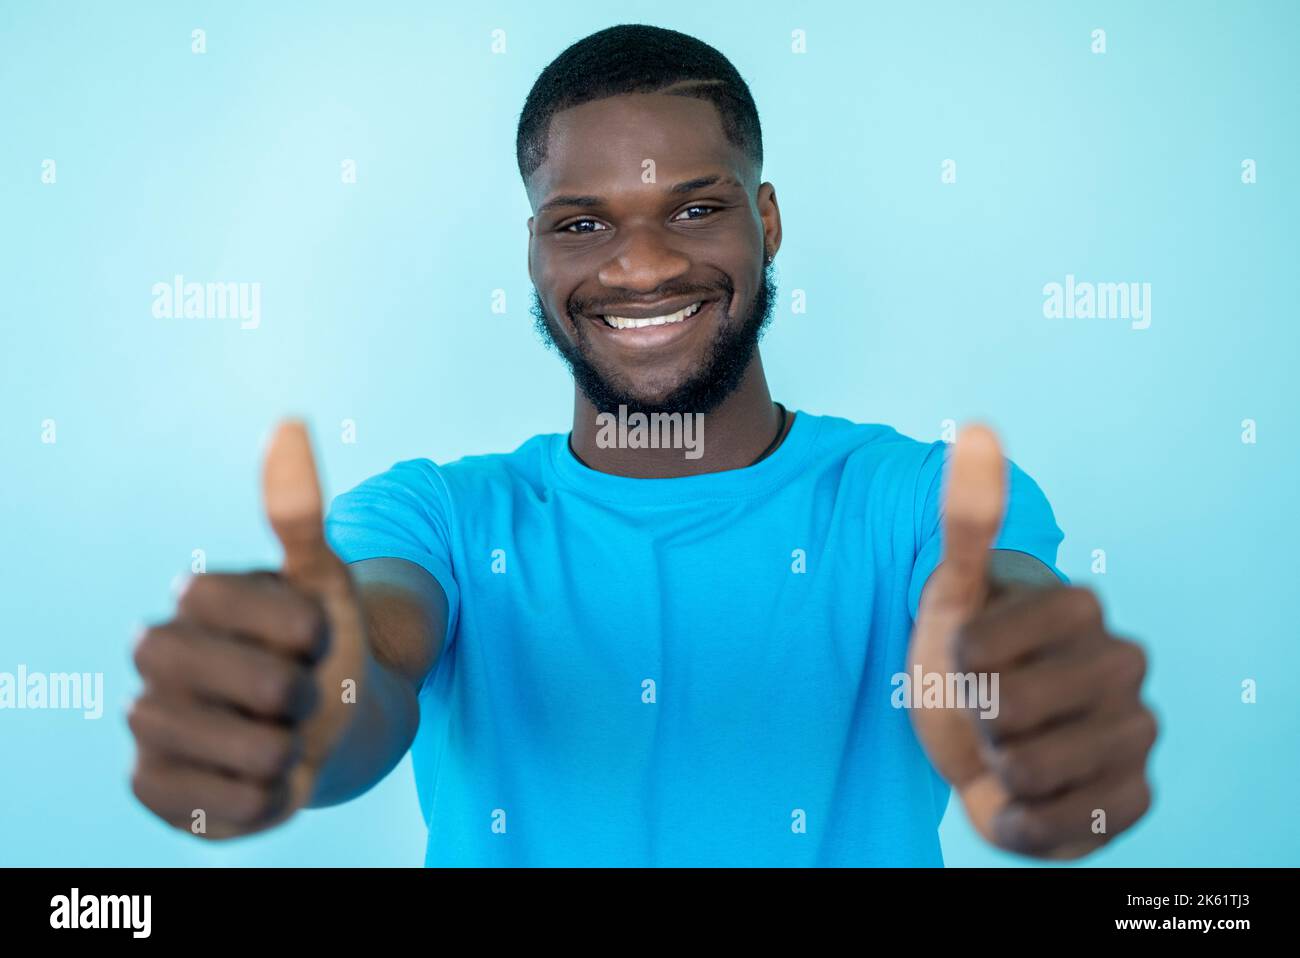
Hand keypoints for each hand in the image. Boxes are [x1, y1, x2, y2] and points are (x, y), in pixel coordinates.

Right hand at [129, 420, 368, 838]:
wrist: (315, 723)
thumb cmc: (319, 648)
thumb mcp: (323, 580)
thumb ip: (301, 511)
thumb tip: (289, 423)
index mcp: (195, 598)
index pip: (291, 623)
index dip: (321, 637)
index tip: (313, 637)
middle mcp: (156, 658)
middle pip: (273, 691)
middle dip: (310, 695)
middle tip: (295, 692)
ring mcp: (149, 725)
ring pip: (263, 755)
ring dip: (293, 750)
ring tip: (276, 736)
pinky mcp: (155, 790)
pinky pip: (241, 808)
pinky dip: (270, 799)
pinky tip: (255, 777)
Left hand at [906, 425, 1156, 857]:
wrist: (979, 743)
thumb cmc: (965, 665)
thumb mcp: (951, 595)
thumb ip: (966, 521)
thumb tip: (977, 428)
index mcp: (1081, 608)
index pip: (981, 647)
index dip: (955, 663)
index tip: (968, 658)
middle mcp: (1124, 665)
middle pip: (1007, 713)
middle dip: (976, 718)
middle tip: (988, 709)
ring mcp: (1135, 734)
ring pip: (1030, 771)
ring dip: (997, 768)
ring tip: (1008, 749)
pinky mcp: (1134, 797)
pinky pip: (1063, 824)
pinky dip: (1023, 818)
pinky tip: (1029, 794)